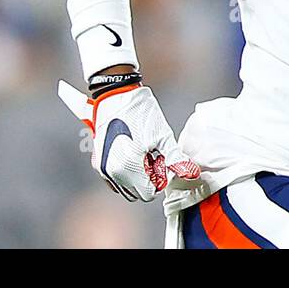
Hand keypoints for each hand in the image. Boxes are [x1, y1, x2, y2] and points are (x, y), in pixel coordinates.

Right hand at [58, 80, 202, 201]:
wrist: (115, 94)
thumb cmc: (139, 112)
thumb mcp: (162, 136)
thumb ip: (175, 159)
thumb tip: (191, 173)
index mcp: (127, 168)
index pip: (148, 193)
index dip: (159, 179)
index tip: (161, 161)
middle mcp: (111, 172)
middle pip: (136, 193)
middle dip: (147, 180)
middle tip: (154, 157)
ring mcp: (102, 167)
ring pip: (124, 188)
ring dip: (136, 177)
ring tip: (143, 154)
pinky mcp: (98, 161)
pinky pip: (114, 179)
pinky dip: (124, 172)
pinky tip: (132, 153)